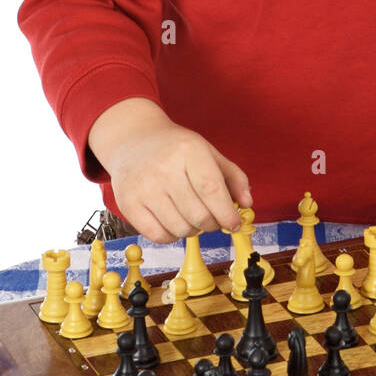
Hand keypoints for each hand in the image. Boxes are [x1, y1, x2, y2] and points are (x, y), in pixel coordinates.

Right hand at [109, 119, 252, 242]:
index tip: (234, 224)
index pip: (212, 190)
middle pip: (199, 215)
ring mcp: (144, 187)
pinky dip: (172, 236)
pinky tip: (173, 221)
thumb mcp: (208, 152)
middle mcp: (164, 168)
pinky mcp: (128, 203)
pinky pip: (159, 236)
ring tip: (190, 215)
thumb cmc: (175, 148)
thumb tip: (247, 203)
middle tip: (211, 218)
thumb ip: (233, 177)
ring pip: (181, 229)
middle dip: (212, 224)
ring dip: (193, 230)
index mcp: (189, 151)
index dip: (227, 213)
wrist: (133, 139)